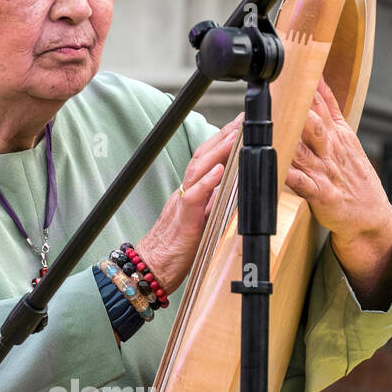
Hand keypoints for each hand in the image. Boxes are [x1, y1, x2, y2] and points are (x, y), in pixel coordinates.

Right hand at [136, 111, 241, 295]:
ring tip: (235, 135)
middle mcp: (184, 194)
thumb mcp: (199, 223)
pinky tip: (219, 170)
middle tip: (240, 120)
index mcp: (189, 195)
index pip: (206, 162)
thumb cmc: (175, 252)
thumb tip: (230, 190)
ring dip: (218, 151)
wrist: (151, 270)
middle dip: (222, 137)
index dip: (221, 142)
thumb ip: (211, 205)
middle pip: (202, 158)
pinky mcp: (184, 221)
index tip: (237, 126)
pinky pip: (193, 197)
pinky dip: (207, 182)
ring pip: (198, 170)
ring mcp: (182, 205)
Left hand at [286, 78, 391, 306]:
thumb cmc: (353, 178)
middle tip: (277, 90)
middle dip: (297, 107)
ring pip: (305, 149)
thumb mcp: (347, 140)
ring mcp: (327, 171)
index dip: (309, 85)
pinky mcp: (321, 194)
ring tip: (269, 123)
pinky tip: (275, 167)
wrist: (370, 216)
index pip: (323, 103)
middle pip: (314, 122)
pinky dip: (288, 175)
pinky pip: (301, 183)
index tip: (294, 64)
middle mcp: (332, 150)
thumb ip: (331, 113)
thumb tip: (318, 83)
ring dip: (287, 137)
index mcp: (338, 135)